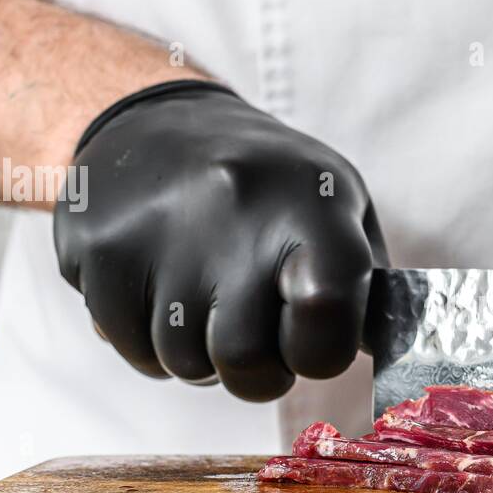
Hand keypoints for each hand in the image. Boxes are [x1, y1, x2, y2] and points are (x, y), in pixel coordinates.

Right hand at [54, 81, 385, 400]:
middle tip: (251, 329)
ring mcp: (157, 228)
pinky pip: (127, 347)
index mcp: (309, 202)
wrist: (150, 121)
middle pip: (245, 362)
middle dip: (255, 371)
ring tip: (202, 293)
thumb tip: (396, 358)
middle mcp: (233, 209)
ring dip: (196, 353)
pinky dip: (144, 340)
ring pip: (181, 364)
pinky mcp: (96, 247)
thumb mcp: (336, 203)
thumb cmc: (268, 182)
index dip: (320, 350)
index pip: (326, 311)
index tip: (311, 336)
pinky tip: (157, 288)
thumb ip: (367, 285)